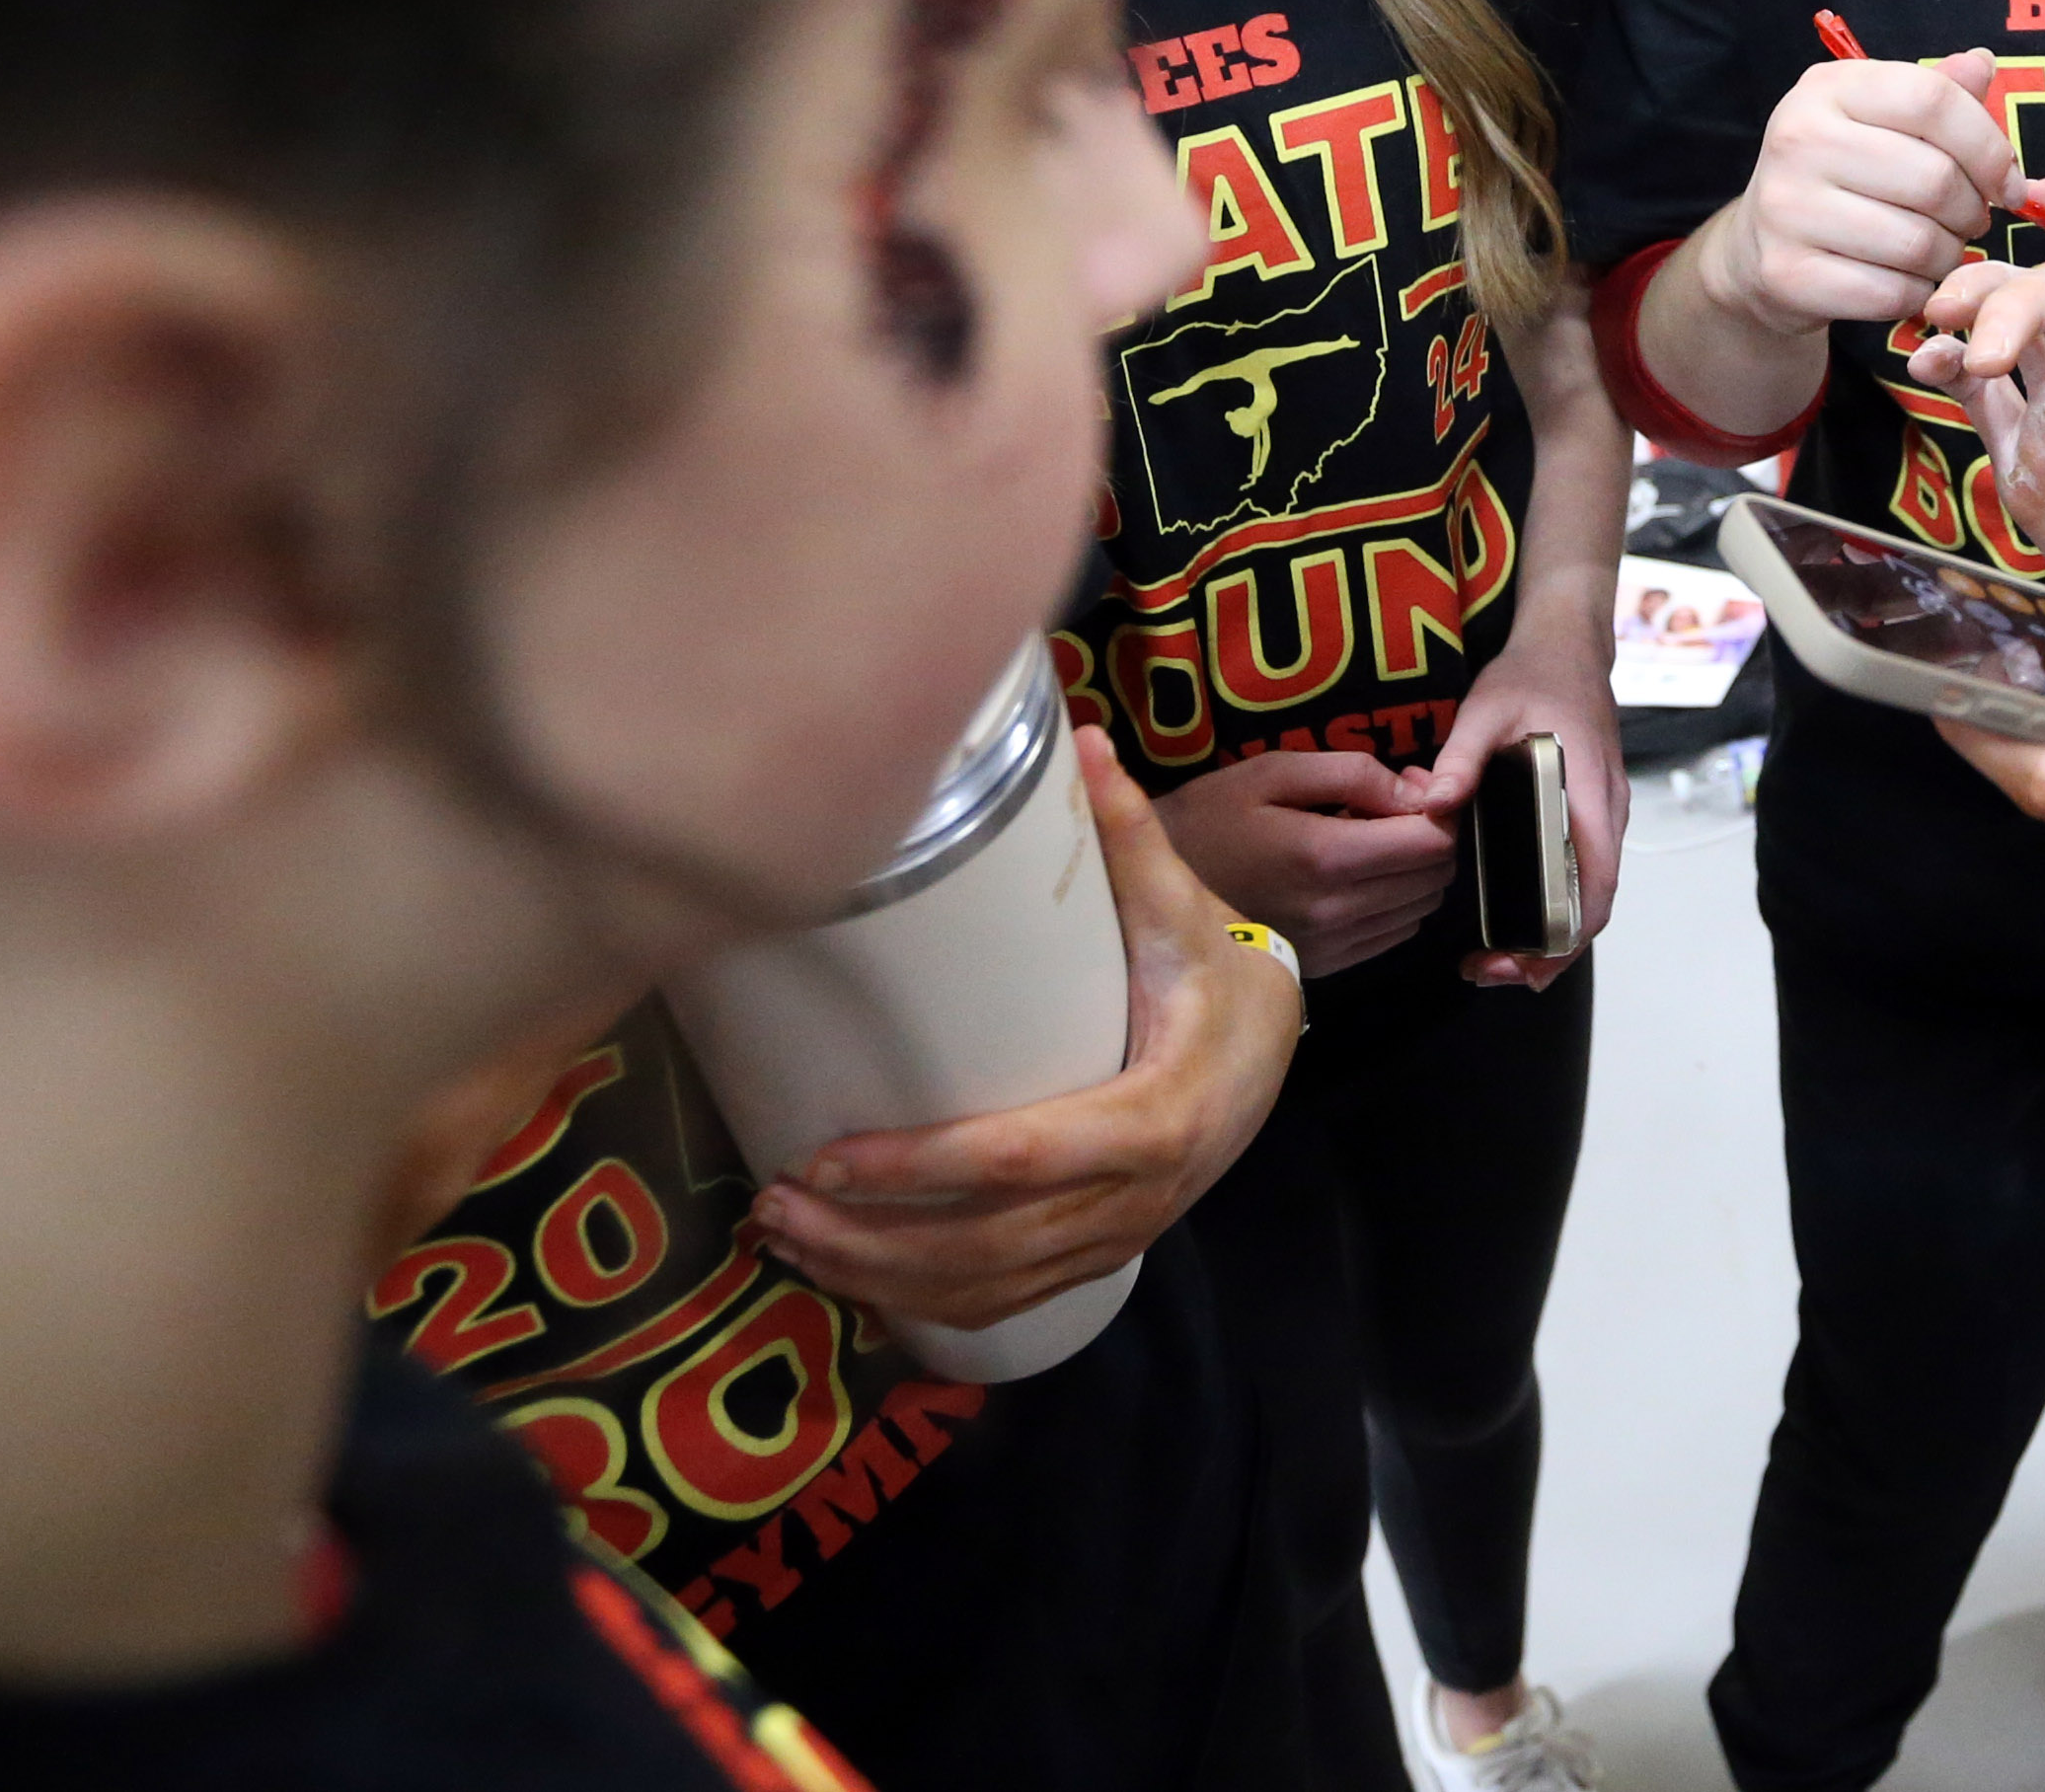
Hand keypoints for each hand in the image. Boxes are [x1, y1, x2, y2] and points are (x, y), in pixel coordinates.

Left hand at [747, 730, 1304, 1332]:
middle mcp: (1136, 1197)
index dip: (918, 1169)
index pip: (1019, 1159)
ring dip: (877, 1277)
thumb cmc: (1214, 973)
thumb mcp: (1182, 908)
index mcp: (1155, 1116)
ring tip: (783, 1242)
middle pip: (986, 1247)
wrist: (1276, 1049)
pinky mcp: (1099, 1256)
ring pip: (986, 1288)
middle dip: (868, 1240)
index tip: (821, 1157)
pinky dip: (923, 1306)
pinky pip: (1005, 1304)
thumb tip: (1081, 737)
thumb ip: (1129, 836)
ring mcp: (1117, 1238)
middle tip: (769, 1208)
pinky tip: (852, 1282)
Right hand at [1152, 744, 1458, 974]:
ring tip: (1369, 842)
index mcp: (1326, 858)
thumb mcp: (1276, 771)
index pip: (1432, 843)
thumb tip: (1419, 794)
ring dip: (1412, 871)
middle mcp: (1337, 912)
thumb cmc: (1212, 815)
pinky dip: (1393, 902)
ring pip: (1420, 908)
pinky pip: (1392, 934)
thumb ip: (1355, 775)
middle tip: (1391, 808)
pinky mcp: (1325, 966)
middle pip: (1435, 877)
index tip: (1410, 787)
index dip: (1440, 809)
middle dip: (1430, 836)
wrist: (1153, 884)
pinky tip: (1355, 878)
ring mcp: (1332, 947)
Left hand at [1405, 636, 1625, 988]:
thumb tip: (1431, 805)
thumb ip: (1462, 755)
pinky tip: (1513, 919)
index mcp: (1590, 795)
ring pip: (1590, 896)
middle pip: (1594, 906)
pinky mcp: (1591, 817)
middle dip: (1548, 952)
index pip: (1595, 886)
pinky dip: (1554, 909)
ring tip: (1493, 958)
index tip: (1516, 965)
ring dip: (1550, 936)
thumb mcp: (1487, 706)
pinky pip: (1582, 876)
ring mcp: (1604, 819)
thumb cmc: (1533, 676)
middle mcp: (1608, 816)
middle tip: (1487, 971)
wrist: (1568, 648)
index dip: (1563, 938)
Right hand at [1696, 46, 2023, 337]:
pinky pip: (1890, 293)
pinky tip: (1911, 281)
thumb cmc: (1842, 173)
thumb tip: (1982, 63)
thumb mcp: (1881, 119)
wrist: (1759, 245)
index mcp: (1829, 87)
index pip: (1933, 100)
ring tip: (1940, 249)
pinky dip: (1918, 293)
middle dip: (1973, 210)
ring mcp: (1785, 207)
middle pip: (1935, 178)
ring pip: (1918, 243)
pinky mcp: (1785, 273)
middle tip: (1971, 221)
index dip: (1989, 147)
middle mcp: (1798, 138)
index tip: (2009, 183)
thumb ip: (1935, 93)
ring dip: (1949, 256)